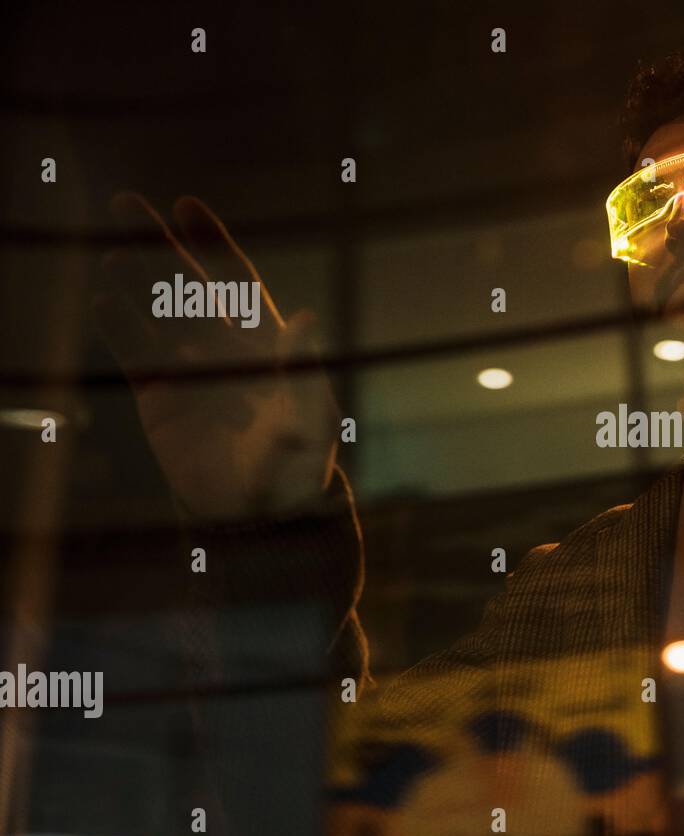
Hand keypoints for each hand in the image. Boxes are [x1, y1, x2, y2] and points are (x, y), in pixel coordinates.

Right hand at [96, 194, 340, 520]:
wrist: (260, 512)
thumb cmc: (298, 464)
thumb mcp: (309, 420)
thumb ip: (303, 372)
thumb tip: (307, 318)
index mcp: (264, 341)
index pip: (235, 279)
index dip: (212, 241)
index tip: (185, 204)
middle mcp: (221, 344)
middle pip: (184, 283)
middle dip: (156, 243)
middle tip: (123, 202)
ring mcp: (186, 367)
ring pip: (151, 311)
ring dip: (130, 281)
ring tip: (110, 254)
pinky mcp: (158, 395)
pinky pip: (133, 353)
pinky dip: (117, 328)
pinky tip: (101, 301)